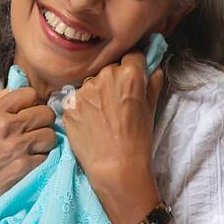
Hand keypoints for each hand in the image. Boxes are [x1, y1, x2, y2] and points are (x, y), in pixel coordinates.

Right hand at [0, 86, 57, 210]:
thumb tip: (15, 92)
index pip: (29, 94)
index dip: (34, 103)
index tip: (30, 111)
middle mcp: (6, 126)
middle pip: (46, 113)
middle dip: (44, 122)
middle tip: (36, 130)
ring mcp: (17, 146)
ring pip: (50, 134)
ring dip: (46, 141)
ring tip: (35, 146)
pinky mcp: (25, 165)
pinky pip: (47, 154)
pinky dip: (42, 157)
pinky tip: (31, 160)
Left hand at [60, 48, 164, 197]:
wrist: (115, 167)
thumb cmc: (138, 140)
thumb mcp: (151, 108)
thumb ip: (153, 82)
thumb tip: (155, 67)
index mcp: (129, 73)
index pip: (132, 56)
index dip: (134, 67)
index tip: (133, 79)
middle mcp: (104, 76)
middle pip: (108, 69)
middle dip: (113, 81)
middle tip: (116, 103)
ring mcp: (83, 90)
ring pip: (90, 83)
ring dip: (95, 93)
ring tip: (101, 116)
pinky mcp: (68, 104)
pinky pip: (76, 99)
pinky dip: (81, 107)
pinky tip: (89, 122)